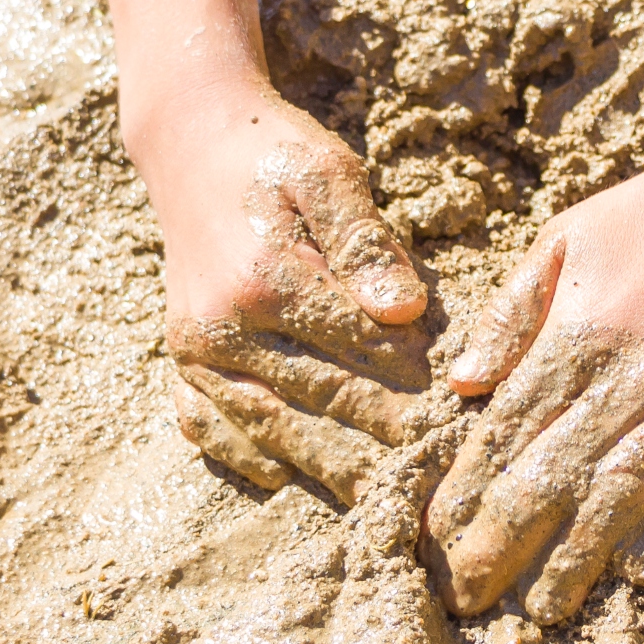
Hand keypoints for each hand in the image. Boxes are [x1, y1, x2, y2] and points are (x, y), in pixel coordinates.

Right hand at [145, 93, 432, 503]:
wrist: (188, 142)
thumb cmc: (272, 153)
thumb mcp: (326, 171)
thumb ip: (365, 243)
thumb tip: (404, 311)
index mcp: (265, 278)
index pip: (361, 350)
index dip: (416, 386)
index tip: (463, 418)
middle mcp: (221, 327)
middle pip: (321, 402)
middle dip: (384, 441)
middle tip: (439, 477)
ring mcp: (194, 352)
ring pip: (271, 429)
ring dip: (329, 469)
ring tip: (384, 501)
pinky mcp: (180, 362)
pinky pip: (211, 429)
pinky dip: (251, 459)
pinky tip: (293, 479)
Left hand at [419, 141, 643, 623]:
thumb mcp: (563, 240)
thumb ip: (511, 314)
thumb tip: (461, 383)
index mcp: (576, 337)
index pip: (506, 432)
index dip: (467, 492)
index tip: (437, 540)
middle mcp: (629, 377)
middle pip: (551, 477)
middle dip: (503, 544)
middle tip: (469, 598)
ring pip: (621, 494)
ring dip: (577, 558)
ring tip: (545, 608)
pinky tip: (639, 573)